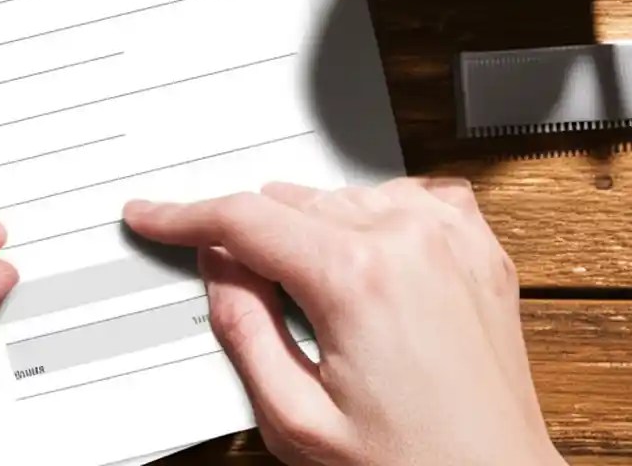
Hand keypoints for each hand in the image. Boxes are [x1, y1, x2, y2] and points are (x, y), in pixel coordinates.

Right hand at [124, 179, 563, 465]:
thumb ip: (242, 328)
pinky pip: (403, 196)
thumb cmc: (411, 464)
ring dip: (313, 230)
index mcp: (357, 278)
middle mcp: (408, 239)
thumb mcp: (295, 417)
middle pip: (288, 201)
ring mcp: (449, 234)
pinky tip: (369, 260)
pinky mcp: (476, 242)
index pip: (244, 219)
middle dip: (255, 241)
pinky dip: (374, 217)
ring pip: (340, 193)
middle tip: (257, 298)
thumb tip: (218, 267)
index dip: (184, 216)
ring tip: (322, 299)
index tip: (155, 215)